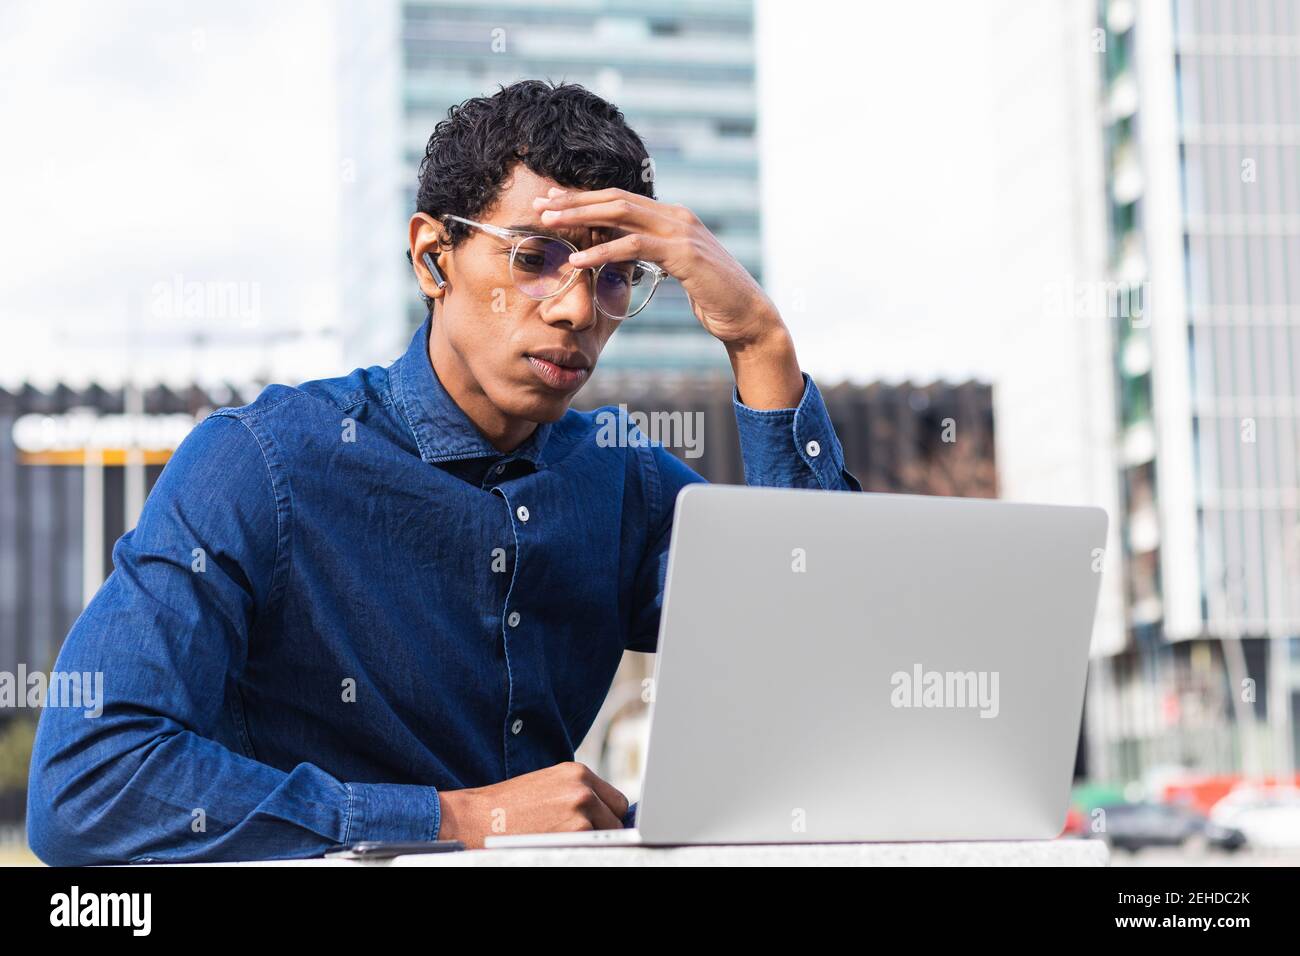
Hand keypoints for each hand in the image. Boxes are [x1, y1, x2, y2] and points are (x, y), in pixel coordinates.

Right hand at [436, 761, 628, 847]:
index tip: (597, 826)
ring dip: (592, 842)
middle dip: (603, 830)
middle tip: (577, 837)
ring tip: (562, 841)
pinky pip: (594, 849)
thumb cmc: (509, 806)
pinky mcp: (576, 833)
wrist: (476, 818)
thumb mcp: (549, 787)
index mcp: (578, 773)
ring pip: (608, 836)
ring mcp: (582, 811)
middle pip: (617, 818)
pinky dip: (580, 850)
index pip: (616, 800)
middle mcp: (584, 789)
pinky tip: (560, 848)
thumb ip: (578, 794)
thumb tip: (606, 814)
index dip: (607, 815)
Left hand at [534, 187, 804, 407]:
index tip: (553, 202)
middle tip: (540, 206)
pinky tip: (578, 261)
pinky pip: (635, 247)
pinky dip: (602, 251)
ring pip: (621, 214)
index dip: (585, 198)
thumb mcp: (678, 269)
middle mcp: (678, 216)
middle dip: (574, 201)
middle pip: (615, 198)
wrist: (748, 317)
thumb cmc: (713, 298)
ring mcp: (683, 232)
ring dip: (581, 218)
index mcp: (674, 217)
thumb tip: (627, 252)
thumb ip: (655, 254)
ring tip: (549, 225)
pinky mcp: (684, 255)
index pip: (621, 198)